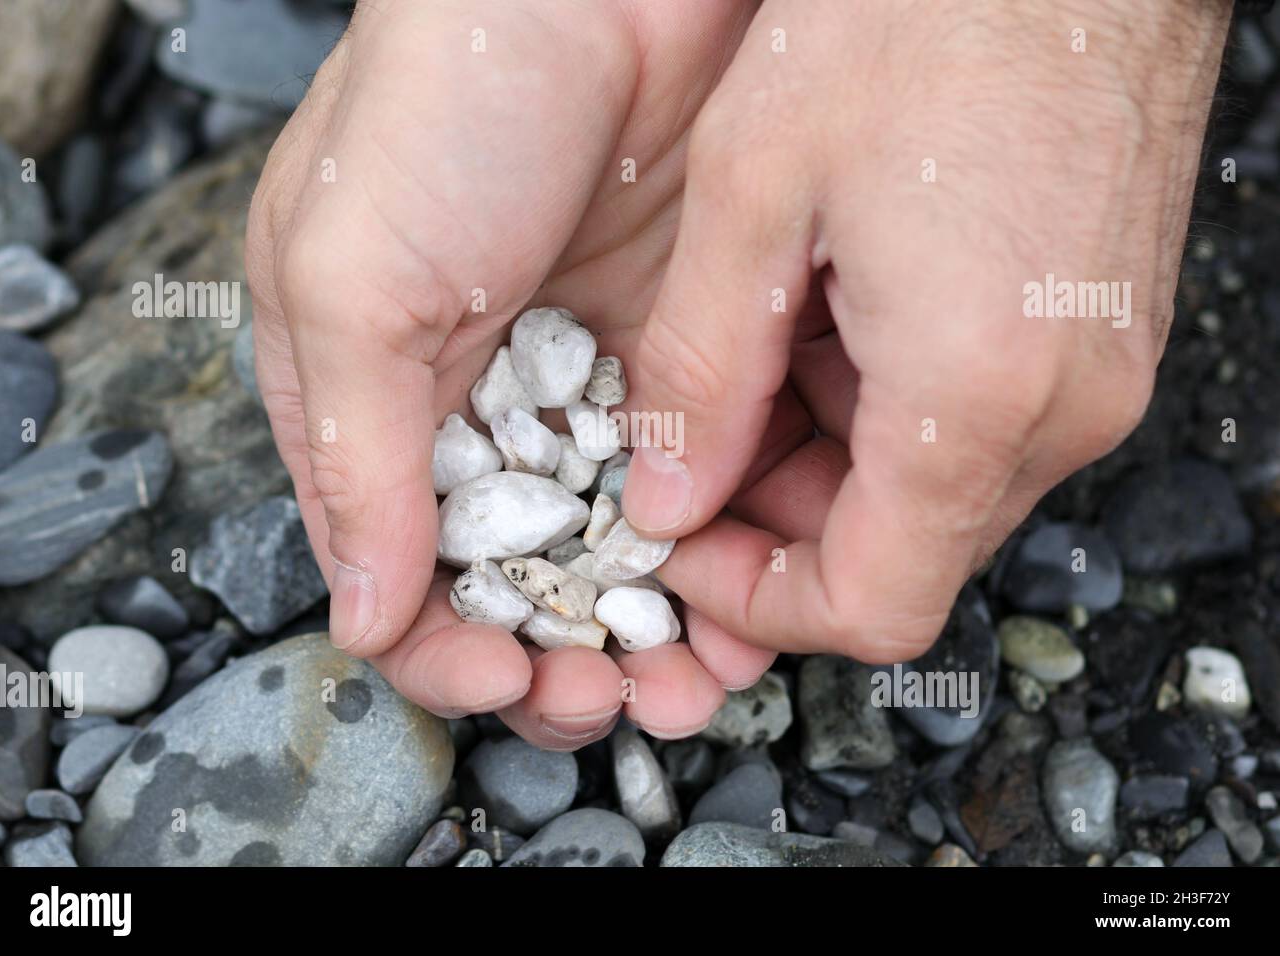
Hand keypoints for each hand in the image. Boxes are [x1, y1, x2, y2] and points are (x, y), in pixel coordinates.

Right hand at [245, 0, 774, 747]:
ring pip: (621, 552)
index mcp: (374, 396)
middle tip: (616, 701)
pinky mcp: (692, 359)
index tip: (507, 675)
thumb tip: (362, 619)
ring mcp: (593, 386)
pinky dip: (722, 556)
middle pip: (520, 578)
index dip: (447, 640)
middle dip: (566, 655)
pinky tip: (745, 604)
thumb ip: (355, 454)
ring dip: (654, 631)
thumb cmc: (446, 98)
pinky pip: (704, 488)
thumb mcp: (351, 273)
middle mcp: (484, 405)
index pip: (399, 563)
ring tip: (693, 684)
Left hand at [623, 0, 1230, 660]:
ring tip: (762, 351)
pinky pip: (978, 428)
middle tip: (700, 441)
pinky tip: (834, 316)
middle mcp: (1064, 409)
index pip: (872, 605)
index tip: (688, 555)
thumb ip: (702, 372)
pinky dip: (887, 411)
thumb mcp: (756, 192)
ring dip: (829, 460)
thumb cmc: (925, 10)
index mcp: (976, 392)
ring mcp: (1094, 373)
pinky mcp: (1097, 335)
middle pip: (904, 554)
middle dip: (781, 524)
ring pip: (936, 494)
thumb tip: (670, 499)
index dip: (760, 605)